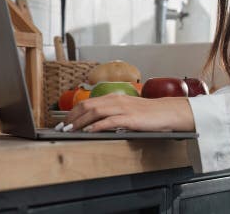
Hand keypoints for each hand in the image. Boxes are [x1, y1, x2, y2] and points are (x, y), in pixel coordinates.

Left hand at [65, 94, 195, 132]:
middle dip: (72, 118)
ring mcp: (122, 108)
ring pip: (95, 112)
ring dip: (80, 122)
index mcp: (114, 97)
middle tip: (63, 128)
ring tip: (71, 130)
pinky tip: (89, 131)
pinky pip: (109, 121)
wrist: (166, 112)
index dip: (73, 112)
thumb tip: (95, 123)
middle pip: (87, 106)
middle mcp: (116, 100)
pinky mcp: (129, 118)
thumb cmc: (148, 113)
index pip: (87, 103)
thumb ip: (112, 113)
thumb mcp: (126, 109)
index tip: (64, 122)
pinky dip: (97, 126)